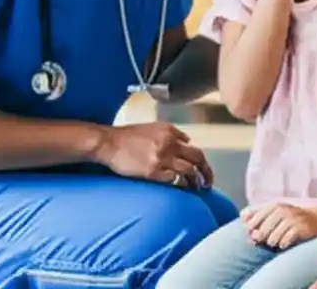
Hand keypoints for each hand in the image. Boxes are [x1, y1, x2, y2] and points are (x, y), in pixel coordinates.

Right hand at [93, 122, 212, 188]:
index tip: (202, 169)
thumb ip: (171, 133)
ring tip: (198, 188)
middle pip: (197, 158)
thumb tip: (187, 141)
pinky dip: (182, 184)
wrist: (109, 143)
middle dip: (206, 172)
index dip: (200, 161)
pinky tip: (183, 188)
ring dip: (196, 181)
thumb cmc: (127, 136)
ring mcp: (162, 157)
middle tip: (208, 182)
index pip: (193, 147)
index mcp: (170, 131)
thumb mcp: (152, 127)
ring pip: (189, 170)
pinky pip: (175, 180)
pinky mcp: (153, 171)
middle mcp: (169, 142)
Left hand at [242, 203, 316, 249]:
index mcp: (273, 205)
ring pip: (272, 239)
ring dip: (273, 243)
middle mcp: (282, 210)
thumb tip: (242, 217)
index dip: (251, 230)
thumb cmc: (292, 217)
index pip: (254, 220)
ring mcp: (292, 219)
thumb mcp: (276, 211)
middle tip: (266, 241)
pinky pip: (284, 242)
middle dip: (261, 239)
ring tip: (277, 242)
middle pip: (262, 231)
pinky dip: (283, 245)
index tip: (253, 236)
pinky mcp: (300, 228)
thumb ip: (258, 213)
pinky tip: (285, 244)